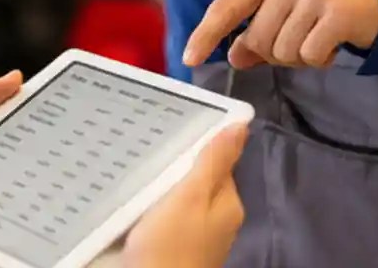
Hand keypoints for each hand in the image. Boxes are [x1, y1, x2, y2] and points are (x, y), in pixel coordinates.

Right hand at [122, 124, 247, 267]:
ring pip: (183, 201)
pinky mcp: (177, 251)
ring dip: (163, 188)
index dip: (196, 147)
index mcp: (229, 205)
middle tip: (146, 149)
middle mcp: (220, 222)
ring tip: (136, 170)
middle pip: (199, 182)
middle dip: (176, 168)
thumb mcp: (190, 197)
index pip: (218, 163)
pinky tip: (135, 204)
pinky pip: (168, 220)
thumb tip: (242, 125)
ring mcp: (199, 239)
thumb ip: (213, 162)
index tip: (168, 132)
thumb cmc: (169, 245)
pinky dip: (155, 209)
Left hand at [182, 0, 377, 69]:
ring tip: (317, 36)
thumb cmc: (321, 0)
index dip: (205, 35)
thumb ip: (255, 30)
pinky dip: (320, 59)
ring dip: (299, 56)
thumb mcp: (283, 5)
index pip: (224, 8)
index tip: (189, 58)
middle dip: (274, 52)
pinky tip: (332, 43)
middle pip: (257, 40)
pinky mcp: (338, 13)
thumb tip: (234, 56)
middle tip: (298, 38)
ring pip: (283, 51)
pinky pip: (311, 55)